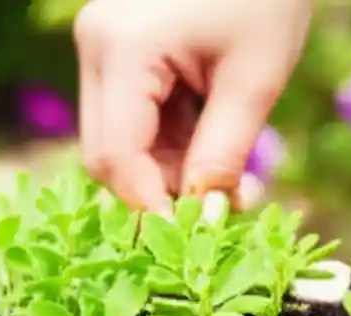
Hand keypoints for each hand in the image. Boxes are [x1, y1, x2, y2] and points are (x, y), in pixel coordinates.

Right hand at [73, 0, 312, 212]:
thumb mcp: (254, 83)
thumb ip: (223, 157)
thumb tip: (206, 222)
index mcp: (123, 49)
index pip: (118, 158)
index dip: (154, 207)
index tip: (199, 236)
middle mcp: (95, 45)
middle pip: (108, 154)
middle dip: (166, 190)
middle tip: (231, 201)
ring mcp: (101, 44)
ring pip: (119, 140)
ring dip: (172, 168)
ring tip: (237, 170)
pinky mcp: (116, 47)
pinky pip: (132, 115)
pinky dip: (171, 140)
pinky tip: (215, 135)